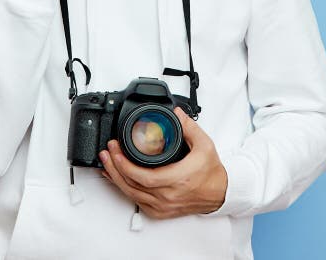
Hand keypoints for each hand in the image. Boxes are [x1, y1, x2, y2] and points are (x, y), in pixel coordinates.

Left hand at [99, 108, 227, 218]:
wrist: (219, 194)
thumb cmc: (211, 173)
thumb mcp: (205, 145)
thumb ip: (189, 127)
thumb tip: (176, 114)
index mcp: (178, 179)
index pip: (144, 177)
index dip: (125, 165)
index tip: (116, 150)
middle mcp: (168, 196)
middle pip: (132, 186)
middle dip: (115, 168)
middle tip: (107, 152)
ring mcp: (163, 206)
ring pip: (132, 195)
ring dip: (115, 178)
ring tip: (106, 163)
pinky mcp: (160, 211)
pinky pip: (136, 202)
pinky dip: (124, 189)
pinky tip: (116, 179)